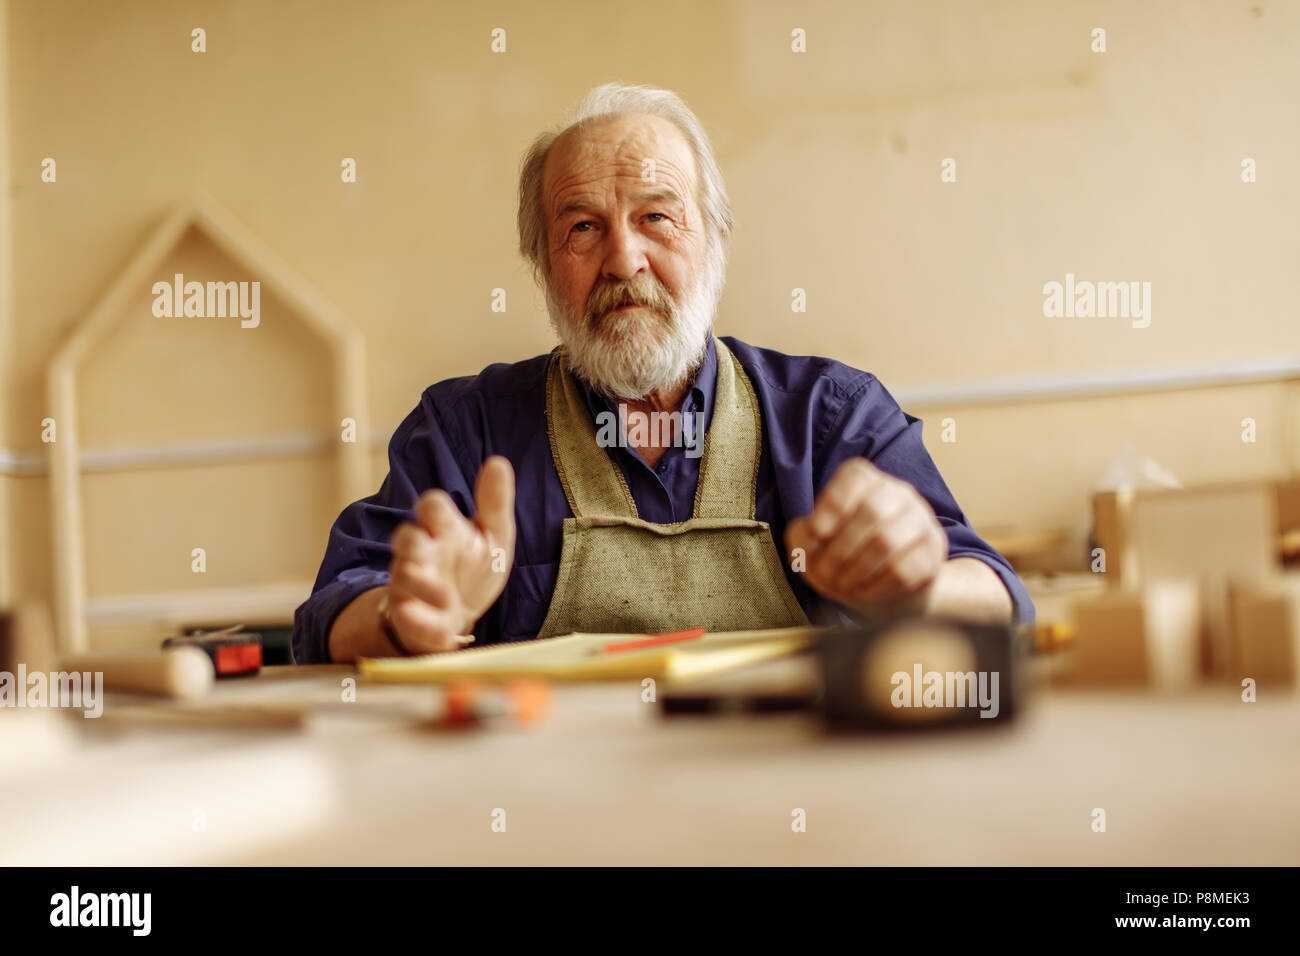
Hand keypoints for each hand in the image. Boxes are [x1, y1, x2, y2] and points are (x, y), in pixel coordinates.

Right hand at [385, 456, 515, 652]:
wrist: (460, 612)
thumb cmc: (473, 566)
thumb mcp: (492, 534)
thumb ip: (495, 501)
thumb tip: (498, 461)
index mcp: (442, 530)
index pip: (429, 507)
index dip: (432, 506)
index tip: (444, 513)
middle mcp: (421, 553)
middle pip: (404, 538)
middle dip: (412, 541)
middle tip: (431, 548)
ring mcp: (411, 585)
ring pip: (402, 578)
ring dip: (422, 587)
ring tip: (447, 600)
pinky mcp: (411, 616)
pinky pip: (410, 620)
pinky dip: (427, 629)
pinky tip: (446, 637)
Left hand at [785, 457, 947, 615]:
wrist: (885, 589)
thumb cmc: (843, 558)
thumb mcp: (813, 546)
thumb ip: (801, 535)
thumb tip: (810, 534)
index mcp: (866, 482)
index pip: (855, 477)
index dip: (833, 502)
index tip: (816, 531)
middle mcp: (898, 493)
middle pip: (873, 510)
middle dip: (841, 547)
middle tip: (825, 573)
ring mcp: (921, 520)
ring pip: (889, 540)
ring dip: (857, 569)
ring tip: (841, 585)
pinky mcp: (933, 552)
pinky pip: (905, 569)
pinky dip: (877, 585)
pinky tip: (863, 592)